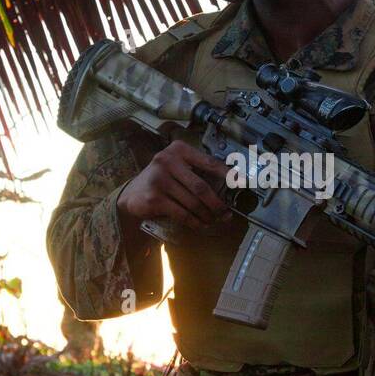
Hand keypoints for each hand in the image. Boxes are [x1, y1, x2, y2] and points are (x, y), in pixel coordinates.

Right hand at [117, 140, 232, 231]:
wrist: (132, 194)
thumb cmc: (160, 181)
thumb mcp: (176, 168)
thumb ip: (196, 171)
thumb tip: (228, 184)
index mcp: (178, 150)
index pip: (209, 162)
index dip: (227, 174)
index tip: (242, 182)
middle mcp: (167, 161)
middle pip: (201, 187)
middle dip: (217, 203)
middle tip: (226, 213)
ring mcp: (159, 179)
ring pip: (192, 202)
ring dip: (206, 215)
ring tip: (212, 221)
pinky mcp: (154, 198)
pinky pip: (182, 213)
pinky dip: (194, 222)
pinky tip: (200, 225)